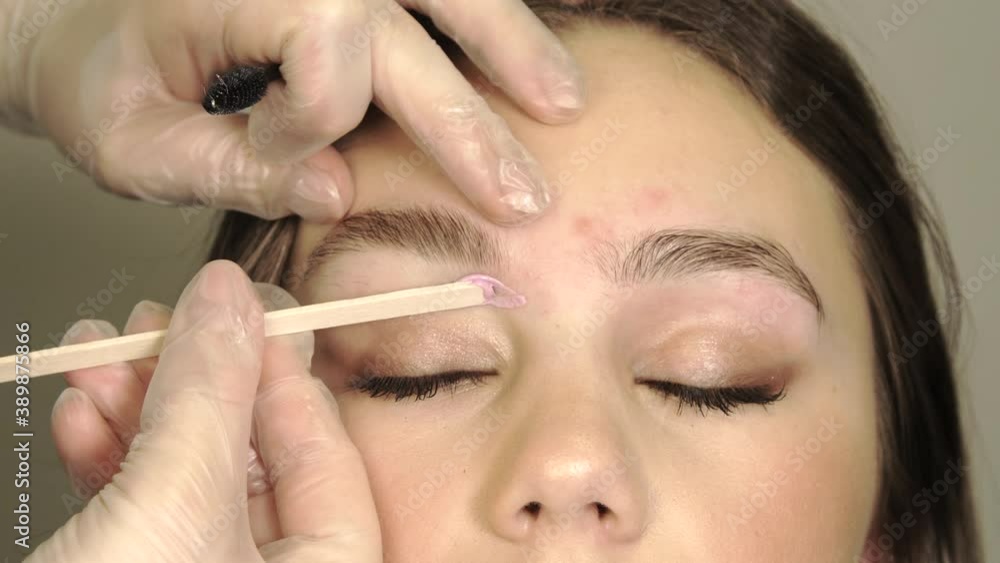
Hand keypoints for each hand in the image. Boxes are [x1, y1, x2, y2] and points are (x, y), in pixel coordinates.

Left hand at [6, 0, 583, 223]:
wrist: (80, 19)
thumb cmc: (103, 79)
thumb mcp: (135, 145)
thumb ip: (232, 169)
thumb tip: (335, 192)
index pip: (323, 49)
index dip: (311, 120)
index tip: (277, 152)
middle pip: (412, 28)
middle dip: (471, 121)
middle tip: (523, 196)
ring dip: (511, 44)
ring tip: (564, 101)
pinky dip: (487, 11)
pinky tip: (540, 34)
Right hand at [34, 261, 380, 561]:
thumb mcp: (177, 497)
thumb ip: (211, 393)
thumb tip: (229, 301)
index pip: (327, 456)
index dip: (283, 374)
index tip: (245, 311)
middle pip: (252, 457)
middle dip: (193, 382)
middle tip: (159, 325)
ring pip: (189, 475)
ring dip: (135, 408)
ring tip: (98, 358)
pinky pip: (142, 509)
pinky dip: (108, 458)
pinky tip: (80, 415)